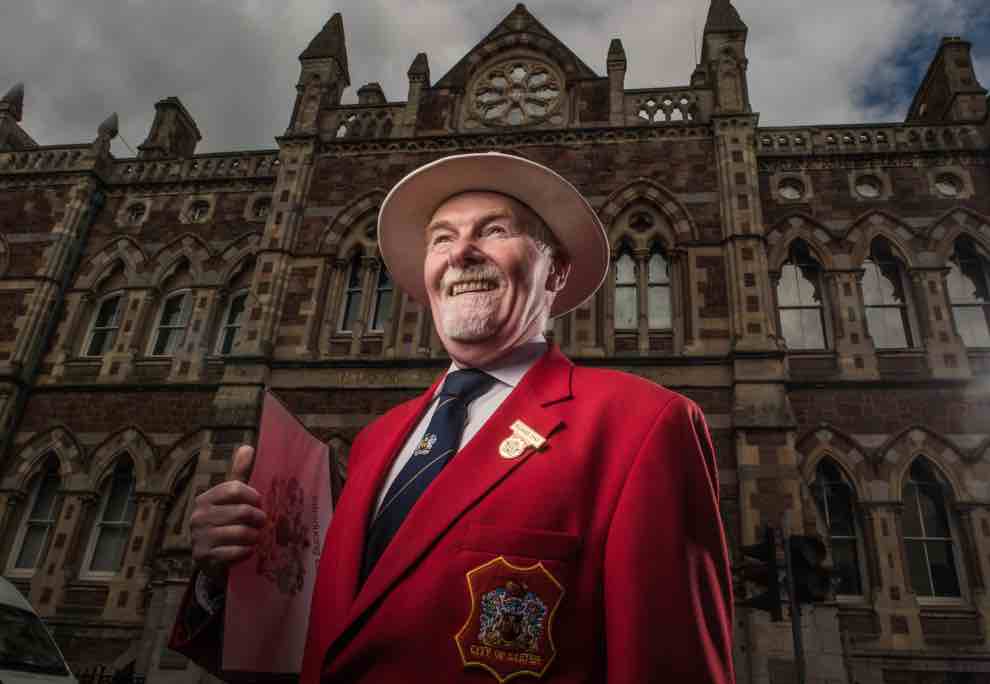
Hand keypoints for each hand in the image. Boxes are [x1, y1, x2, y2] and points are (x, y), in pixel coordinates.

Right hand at [189, 445, 266, 583]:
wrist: (211, 557)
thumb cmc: (225, 521)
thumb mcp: (231, 497)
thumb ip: (239, 474)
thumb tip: (247, 446)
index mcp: (205, 498)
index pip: (236, 488)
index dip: (254, 496)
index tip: (258, 503)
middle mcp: (198, 516)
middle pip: (242, 511)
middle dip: (258, 518)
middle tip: (262, 522)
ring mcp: (199, 538)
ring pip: (241, 533)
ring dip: (254, 536)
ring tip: (256, 536)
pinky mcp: (204, 557)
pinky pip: (235, 552)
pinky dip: (247, 552)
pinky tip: (247, 550)